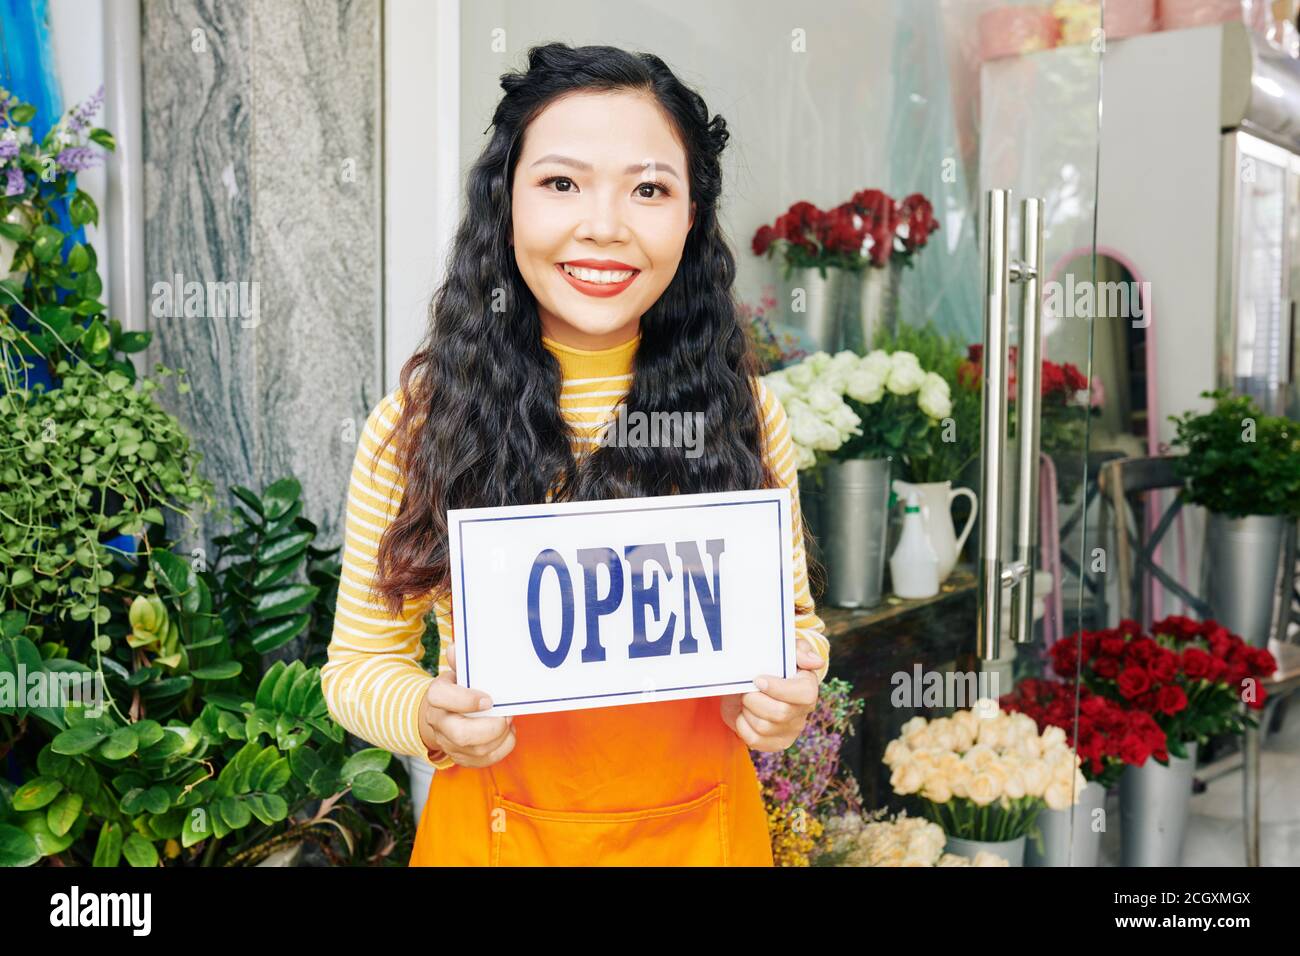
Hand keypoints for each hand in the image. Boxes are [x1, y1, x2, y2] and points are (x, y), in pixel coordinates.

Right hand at [418, 639, 515, 767]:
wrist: (443, 714)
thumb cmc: (457, 690)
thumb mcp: (457, 673)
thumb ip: (460, 661)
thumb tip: (455, 648)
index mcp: (437, 697)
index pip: (443, 699)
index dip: (466, 700)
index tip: (488, 699)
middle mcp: (439, 723)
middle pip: (460, 734)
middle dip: (490, 728)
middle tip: (505, 716)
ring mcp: (449, 744)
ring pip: (476, 750)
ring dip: (500, 737)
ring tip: (508, 721)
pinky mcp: (462, 758)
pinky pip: (485, 761)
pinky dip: (502, 748)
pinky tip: (506, 734)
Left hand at [720, 638, 822, 751]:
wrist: (749, 684)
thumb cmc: (769, 664)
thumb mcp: (783, 649)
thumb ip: (799, 650)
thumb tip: (816, 661)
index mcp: (808, 687)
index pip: (805, 694)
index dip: (779, 689)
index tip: (758, 680)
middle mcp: (803, 711)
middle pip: (780, 713)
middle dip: (755, 700)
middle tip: (746, 689)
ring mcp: (791, 730)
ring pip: (764, 727)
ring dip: (747, 711)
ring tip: (746, 700)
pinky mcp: (776, 743)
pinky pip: (755, 741)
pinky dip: (742, 726)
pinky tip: (744, 714)